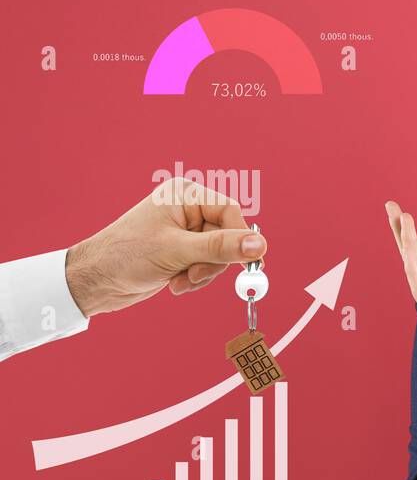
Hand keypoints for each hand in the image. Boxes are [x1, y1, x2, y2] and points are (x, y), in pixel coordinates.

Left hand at [65, 177, 265, 316]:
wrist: (95, 281)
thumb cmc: (125, 257)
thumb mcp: (178, 251)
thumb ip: (221, 247)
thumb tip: (259, 245)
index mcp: (185, 196)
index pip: (230, 212)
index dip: (239, 237)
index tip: (247, 262)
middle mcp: (188, 210)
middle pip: (227, 236)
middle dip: (213, 262)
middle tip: (195, 275)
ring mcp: (185, 232)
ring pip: (219, 255)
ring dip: (203, 274)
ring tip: (180, 280)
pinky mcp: (183, 252)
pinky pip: (207, 266)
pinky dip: (196, 279)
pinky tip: (175, 283)